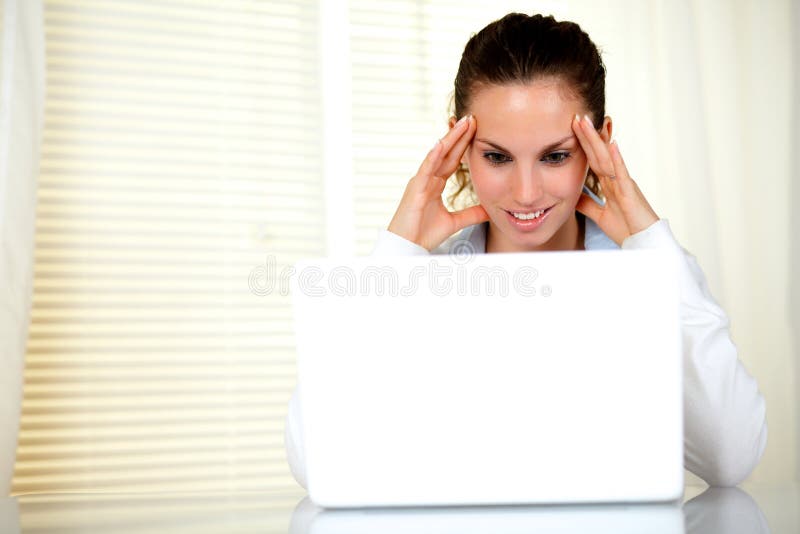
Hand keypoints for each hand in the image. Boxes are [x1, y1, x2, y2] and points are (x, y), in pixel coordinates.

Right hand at [388, 115, 489, 250]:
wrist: (408, 247)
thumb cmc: (424, 234)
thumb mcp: (454, 222)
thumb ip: (471, 214)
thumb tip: (489, 210)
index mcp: (435, 184)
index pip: (452, 160)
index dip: (463, 145)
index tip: (476, 130)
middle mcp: (427, 179)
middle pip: (446, 153)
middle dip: (459, 135)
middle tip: (472, 118)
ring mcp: (420, 181)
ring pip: (437, 155)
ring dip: (449, 139)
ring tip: (462, 123)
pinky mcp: (414, 189)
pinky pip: (425, 169)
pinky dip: (433, 156)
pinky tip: (442, 144)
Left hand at [572, 114, 658, 244]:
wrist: (643, 244)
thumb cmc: (626, 229)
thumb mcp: (600, 215)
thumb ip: (588, 204)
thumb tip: (572, 195)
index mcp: (611, 184)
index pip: (594, 160)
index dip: (584, 145)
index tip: (573, 129)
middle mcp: (618, 180)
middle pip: (599, 154)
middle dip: (588, 136)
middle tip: (577, 117)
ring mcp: (625, 184)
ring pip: (608, 158)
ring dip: (598, 140)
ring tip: (587, 122)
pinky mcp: (631, 193)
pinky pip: (622, 173)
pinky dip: (617, 158)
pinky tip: (612, 143)